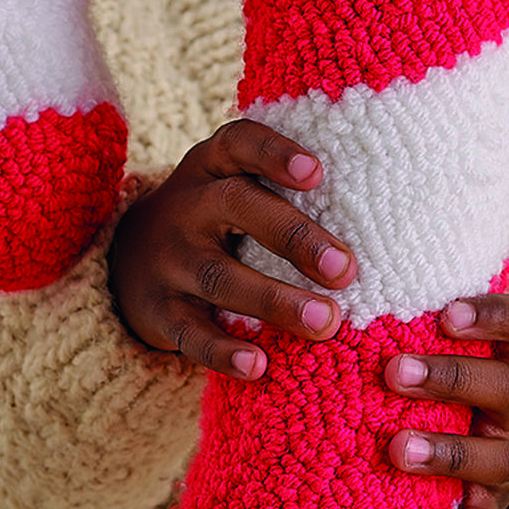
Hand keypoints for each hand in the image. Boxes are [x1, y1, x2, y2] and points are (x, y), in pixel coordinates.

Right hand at [108, 119, 357, 378]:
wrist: (125, 261)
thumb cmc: (212, 224)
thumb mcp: (231, 189)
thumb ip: (283, 195)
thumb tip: (383, 219)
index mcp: (212, 168)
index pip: (239, 144)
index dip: (274, 154)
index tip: (317, 173)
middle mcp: (187, 206)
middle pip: (238, 207)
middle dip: (296, 236)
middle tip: (346, 269)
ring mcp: (170, 260)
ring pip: (220, 276)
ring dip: (275, 300)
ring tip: (325, 321)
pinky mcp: (159, 311)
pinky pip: (191, 333)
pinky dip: (224, 351)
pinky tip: (259, 365)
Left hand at [384, 294, 508, 508]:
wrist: (494, 449)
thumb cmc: (451, 385)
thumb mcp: (450, 349)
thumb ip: (415, 324)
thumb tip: (331, 292)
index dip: (495, 317)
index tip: (445, 315)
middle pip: (505, 386)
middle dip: (451, 379)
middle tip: (394, 373)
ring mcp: (508, 457)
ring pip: (495, 457)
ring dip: (448, 452)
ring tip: (399, 449)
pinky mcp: (494, 506)